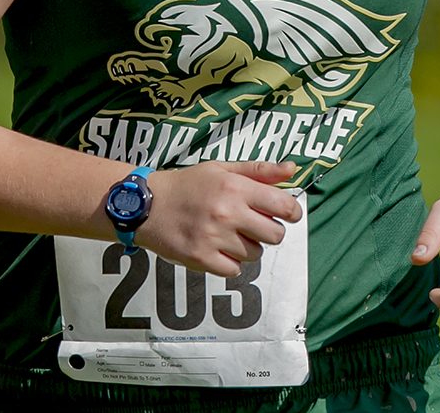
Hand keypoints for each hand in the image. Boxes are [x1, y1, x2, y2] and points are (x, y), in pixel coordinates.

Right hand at [139, 161, 301, 276]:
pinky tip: (218, 248)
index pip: (284, 205)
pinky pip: (234, 270)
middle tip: (255, 225)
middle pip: (275, 235)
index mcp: (235, 187)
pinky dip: (230, 262)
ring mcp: (214, 237)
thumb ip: (259, 171)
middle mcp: (227, 212)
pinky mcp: (201, 258)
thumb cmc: (188, 185)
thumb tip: (292, 170)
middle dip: (270, 231)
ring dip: (248, 247)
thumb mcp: (222, 169)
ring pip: (255, 254)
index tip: (288, 214)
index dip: (292, 212)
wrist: (147, 205)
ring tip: (230, 234)